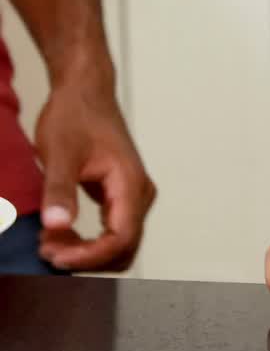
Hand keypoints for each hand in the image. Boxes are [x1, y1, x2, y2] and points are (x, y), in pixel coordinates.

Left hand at [35, 82, 154, 271]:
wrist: (85, 91)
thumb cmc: (77, 115)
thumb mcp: (60, 152)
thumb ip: (59, 190)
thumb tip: (56, 225)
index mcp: (131, 184)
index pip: (121, 237)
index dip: (90, 255)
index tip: (56, 257)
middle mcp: (139, 194)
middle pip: (124, 247)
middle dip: (87, 258)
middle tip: (48, 253)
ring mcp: (133, 197)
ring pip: (119, 243)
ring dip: (86, 252)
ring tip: (49, 245)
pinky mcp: (121, 197)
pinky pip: (111, 231)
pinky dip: (87, 241)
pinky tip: (58, 235)